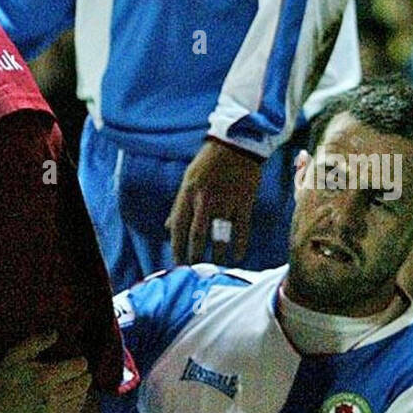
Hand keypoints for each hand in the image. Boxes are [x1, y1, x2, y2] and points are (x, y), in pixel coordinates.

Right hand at [0, 330, 91, 412]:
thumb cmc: (4, 380)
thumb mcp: (15, 355)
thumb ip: (36, 342)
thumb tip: (56, 333)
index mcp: (46, 377)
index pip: (79, 367)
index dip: (80, 361)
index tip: (77, 360)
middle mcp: (52, 397)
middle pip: (83, 384)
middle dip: (84, 376)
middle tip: (80, 372)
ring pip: (81, 400)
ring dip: (81, 391)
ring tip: (75, 385)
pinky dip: (76, 407)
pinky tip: (70, 400)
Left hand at [166, 137, 261, 264]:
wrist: (237, 142)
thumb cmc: (208, 162)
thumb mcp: (188, 180)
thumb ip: (178, 205)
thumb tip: (167, 227)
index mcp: (187, 194)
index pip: (178, 228)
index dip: (177, 248)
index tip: (178, 263)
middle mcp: (205, 200)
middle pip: (197, 236)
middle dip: (195, 256)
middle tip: (196, 270)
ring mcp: (226, 201)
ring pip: (219, 236)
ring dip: (217, 254)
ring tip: (216, 265)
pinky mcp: (244, 201)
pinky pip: (242, 229)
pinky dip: (239, 245)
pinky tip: (236, 257)